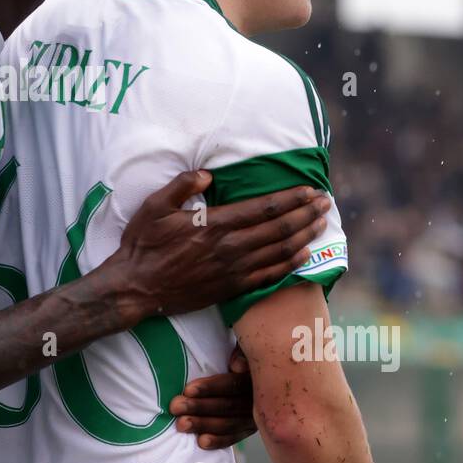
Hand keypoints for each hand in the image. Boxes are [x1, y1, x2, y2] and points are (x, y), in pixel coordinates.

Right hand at [104, 170, 329, 323]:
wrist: (136, 287)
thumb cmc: (143, 244)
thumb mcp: (154, 207)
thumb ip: (182, 186)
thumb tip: (207, 174)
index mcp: (214, 224)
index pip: (263, 208)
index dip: (291, 198)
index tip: (310, 190)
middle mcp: (230, 247)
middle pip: (279, 228)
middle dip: (306, 213)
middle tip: (326, 203)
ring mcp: (233, 270)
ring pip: (279, 251)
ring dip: (304, 236)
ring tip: (321, 224)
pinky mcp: (231, 288)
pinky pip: (269, 276)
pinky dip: (290, 265)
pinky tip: (304, 256)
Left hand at [169, 345, 255, 449]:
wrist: (267, 370)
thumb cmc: (245, 353)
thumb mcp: (246, 344)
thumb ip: (241, 352)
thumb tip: (236, 366)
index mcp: (257, 377)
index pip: (233, 385)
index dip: (210, 388)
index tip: (188, 390)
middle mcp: (260, 400)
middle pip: (227, 406)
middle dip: (198, 407)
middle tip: (175, 406)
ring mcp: (256, 417)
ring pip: (228, 423)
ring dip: (203, 424)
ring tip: (181, 424)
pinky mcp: (250, 428)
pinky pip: (234, 437)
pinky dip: (218, 441)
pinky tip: (201, 442)